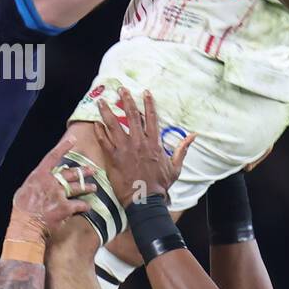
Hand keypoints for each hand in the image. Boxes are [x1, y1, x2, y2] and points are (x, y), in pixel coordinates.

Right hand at [8, 137, 94, 241]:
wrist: (25, 225)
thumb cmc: (21, 210)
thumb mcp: (24, 191)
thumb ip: (35, 184)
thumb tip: (39, 183)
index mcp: (39, 176)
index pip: (52, 157)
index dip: (63, 147)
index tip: (73, 140)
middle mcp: (51, 182)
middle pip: (70, 173)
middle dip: (82, 171)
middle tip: (91, 170)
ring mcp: (60, 194)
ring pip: (78, 188)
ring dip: (87, 187)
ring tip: (93, 188)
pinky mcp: (66, 207)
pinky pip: (79, 205)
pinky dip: (84, 206)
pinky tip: (87, 207)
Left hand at [93, 86, 194, 206]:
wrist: (145, 199)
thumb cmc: (160, 184)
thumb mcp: (176, 166)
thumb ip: (182, 148)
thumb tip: (194, 135)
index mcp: (154, 143)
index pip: (151, 118)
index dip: (148, 103)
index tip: (145, 92)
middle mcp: (138, 142)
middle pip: (131, 116)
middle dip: (125, 100)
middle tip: (120, 89)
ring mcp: (125, 149)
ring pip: (114, 125)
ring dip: (107, 112)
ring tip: (101, 101)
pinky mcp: (113, 157)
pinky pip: (104, 141)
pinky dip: (99, 131)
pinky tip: (95, 122)